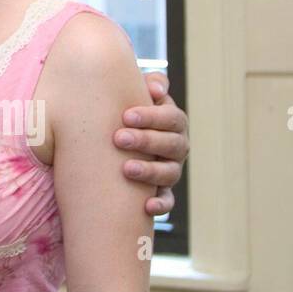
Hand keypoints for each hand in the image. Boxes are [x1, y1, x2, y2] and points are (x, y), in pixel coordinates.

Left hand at [113, 70, 188, 216]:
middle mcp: (176, 145)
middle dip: (146, 141)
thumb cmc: (125, 111)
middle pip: (172, 144)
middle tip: (119, 138)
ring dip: (150, 171)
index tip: (126, 115)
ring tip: (125, 169)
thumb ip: (149, 85)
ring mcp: (171, 169)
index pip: (172, 118)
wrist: (116, 137)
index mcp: (172, 121)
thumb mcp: (135, 94)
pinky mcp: (162, 191)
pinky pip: (167, 200)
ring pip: (170, 172)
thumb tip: (156, 88)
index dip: (152, 116)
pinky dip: (160, 204)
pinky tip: (146, 206)